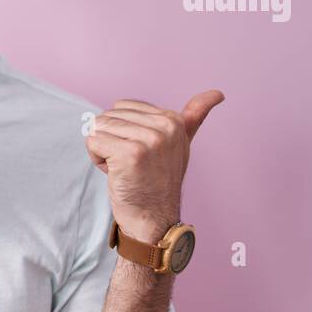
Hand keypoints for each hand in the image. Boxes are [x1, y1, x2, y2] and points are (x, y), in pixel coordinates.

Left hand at [84, 91, 224, 243]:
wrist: (153, 218)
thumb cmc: (159, 180)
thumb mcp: (181, 143)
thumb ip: (194, 117)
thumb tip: (219, 92)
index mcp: (174, 120)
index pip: (122, 106)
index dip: (122, 131)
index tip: (140, 153)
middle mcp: (165, 126)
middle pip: (107, 116)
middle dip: (110, 141)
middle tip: (131, 165)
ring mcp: (149, 140)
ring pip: (98, 128)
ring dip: (102, 151)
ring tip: (124, 169)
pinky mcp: (131, 153)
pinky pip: (93, 142)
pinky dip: (96, 160)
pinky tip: (115, 174)